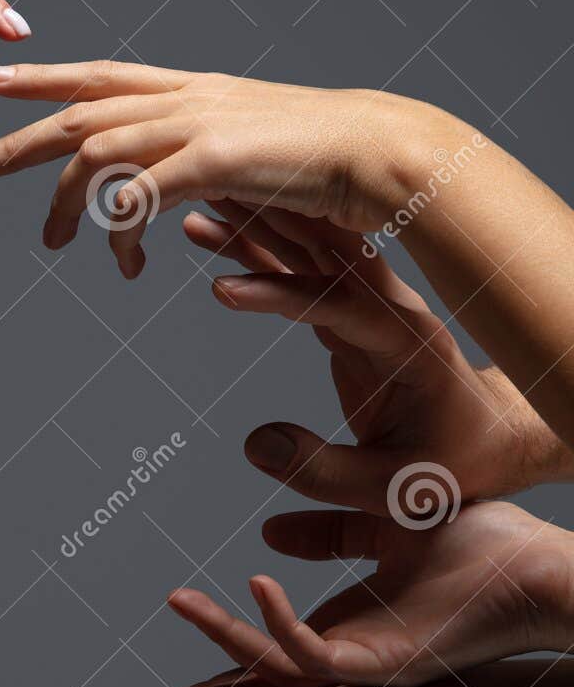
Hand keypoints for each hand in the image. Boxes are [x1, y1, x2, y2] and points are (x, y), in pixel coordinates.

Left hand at [0, 60, 457, 276]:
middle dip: (15, 139)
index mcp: (193, 90)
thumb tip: (167, 195)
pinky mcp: (213, 160)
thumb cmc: (325, 163)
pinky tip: (122, 263)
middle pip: (78, 111)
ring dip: (65, 201)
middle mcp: (186, 97)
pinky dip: (121, 230)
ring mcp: (197, 124)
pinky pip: (141, 194)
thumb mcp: (250, 156)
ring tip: (52, 245)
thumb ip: (204, 165)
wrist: (380, 153)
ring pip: (96, 151)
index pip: (101, 75)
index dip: (43, 77)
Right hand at [157, 499, 573, 686]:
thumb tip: (265, 534)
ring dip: (222, 638)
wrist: (541, 567)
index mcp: (346, 636)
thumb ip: (325, 530)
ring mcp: (364, 667)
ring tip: (178, 600)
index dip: (217, 665)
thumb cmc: (480, 547)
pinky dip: (279, 620)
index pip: (265, 662)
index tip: (170, 655)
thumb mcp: (381, 523)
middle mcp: (348, 662)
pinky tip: (257, 582)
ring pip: (273, 669)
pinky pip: (314, 654)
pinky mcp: (383, 664)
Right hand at [185, 202, 562, 506]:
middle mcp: (392, 307)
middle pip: (325, 251)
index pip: (343, 306)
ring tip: (195, 207)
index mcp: (410, 343)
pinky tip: (214, 232)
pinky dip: (256, 248)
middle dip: (268, 224)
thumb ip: (323, 471)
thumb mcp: (394, 487)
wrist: (491, 439)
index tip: (222, 292)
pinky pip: (297, 269)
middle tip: (209, 199)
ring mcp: (371, 302)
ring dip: (256, 223)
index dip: (283, 296)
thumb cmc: (451, 464)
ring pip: (307, 248)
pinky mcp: (349, 309)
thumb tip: (256, 444)